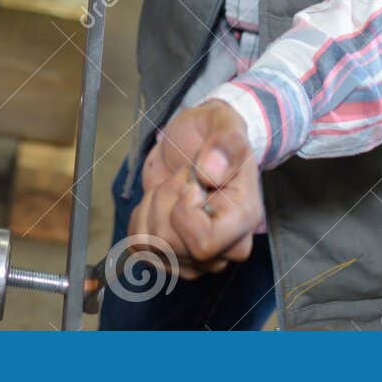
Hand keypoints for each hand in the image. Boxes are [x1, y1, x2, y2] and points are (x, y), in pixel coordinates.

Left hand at [129, 100, 261, 278]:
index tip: (192, 180)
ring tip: (172, 186)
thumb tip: (210, 174)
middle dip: (164, 200)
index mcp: (244, 220)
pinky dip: (140, 218)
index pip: (202, 244)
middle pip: (170, 245)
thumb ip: (225, 143)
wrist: (193, 143)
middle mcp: (224, 248)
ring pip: (152, 246)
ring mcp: (197, 258)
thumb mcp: (223, 123)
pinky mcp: (171, 256)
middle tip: (180, 178)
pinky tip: (159, 201)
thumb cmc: (211, 134)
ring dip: (151, 206)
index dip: (183, 209)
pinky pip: (137, 246)